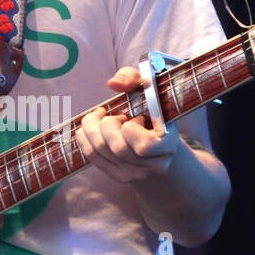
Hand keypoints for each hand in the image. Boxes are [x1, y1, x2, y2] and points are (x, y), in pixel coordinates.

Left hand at [76, 65, 181, 183]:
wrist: (159, 138)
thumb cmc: (153, 109)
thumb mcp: (149, 88)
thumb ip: (134, 78)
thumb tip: (113, 84)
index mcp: (169, 145)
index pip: (144, 146)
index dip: (132, 128)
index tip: (138, 117)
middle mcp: (155, 165)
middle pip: (118, 148)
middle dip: (108, 124)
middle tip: (115, 115)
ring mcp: (137, 174)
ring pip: (101, 151)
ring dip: (94, 129)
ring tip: (103, 119)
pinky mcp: (120, 177)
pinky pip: (93, 156)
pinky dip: (85, 138)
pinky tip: (89, 128)